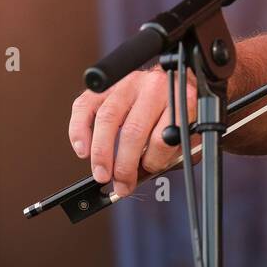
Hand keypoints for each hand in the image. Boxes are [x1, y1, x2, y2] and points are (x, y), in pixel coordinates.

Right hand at [67, 67, 197, 197]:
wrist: (173, 82)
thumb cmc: (177, 114)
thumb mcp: (187, 134)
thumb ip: (171, 154)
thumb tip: (142, 174)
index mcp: (181, 100)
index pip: (163, 137)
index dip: (151, 163)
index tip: (143, 176)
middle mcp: (154, 87)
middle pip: (133, 130)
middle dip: (123, 165)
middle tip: (121, 184)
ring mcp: (128, 83)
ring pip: (107, 119)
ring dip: (101, 153)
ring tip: (101, 173)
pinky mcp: (106, 85)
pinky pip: (84, 106)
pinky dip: (79, 131)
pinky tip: (83, 149)